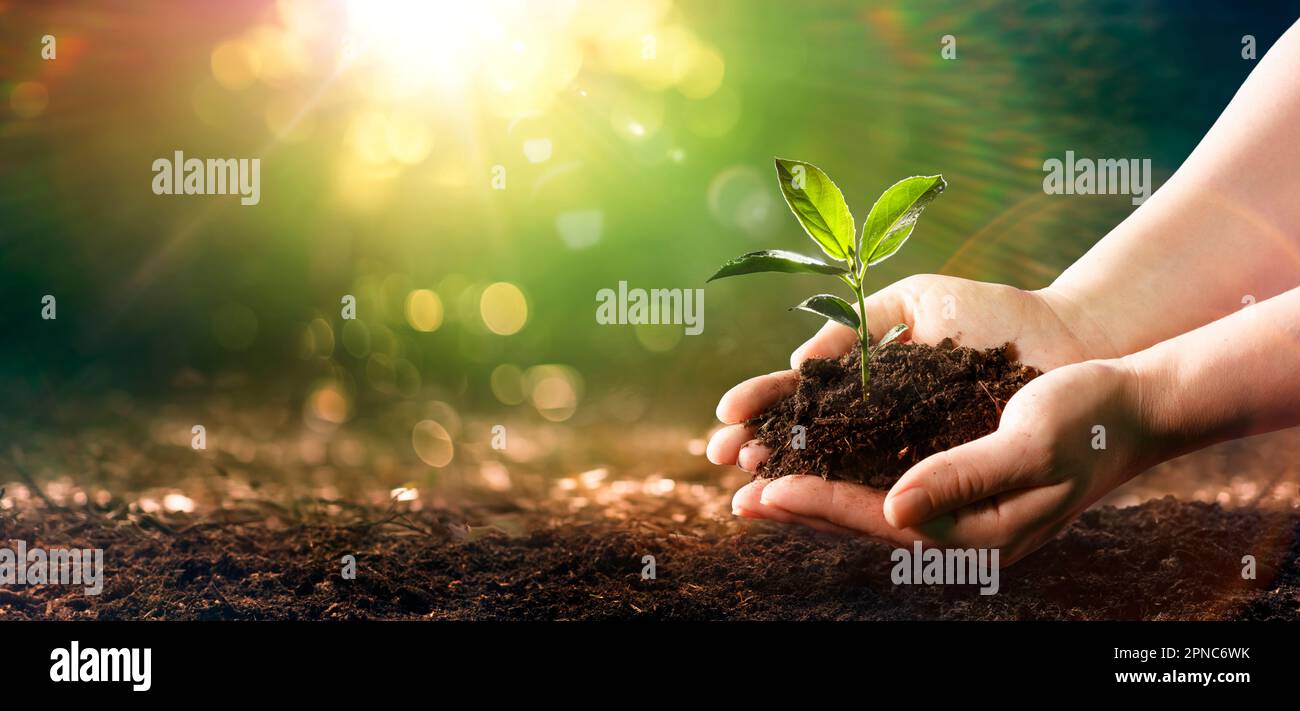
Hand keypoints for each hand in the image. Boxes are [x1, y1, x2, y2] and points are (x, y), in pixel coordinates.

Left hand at [748, 359, 1149, 562]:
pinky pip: (887, 485)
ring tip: (758, 486)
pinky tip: (815, 462)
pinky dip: (846, 475)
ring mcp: (960, 512)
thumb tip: (893, 509)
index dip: (821, 505)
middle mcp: (963, 533)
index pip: (881, 523)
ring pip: (869, 508)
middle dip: (802, 508)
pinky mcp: (957, 485)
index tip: (767, 489)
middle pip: (864, 524)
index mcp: (980, 534)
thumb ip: (962, 477)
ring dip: (816, 495)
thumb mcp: (1028, 442)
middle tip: (738, 497)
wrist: (1135, 406)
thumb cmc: (1088, 418)